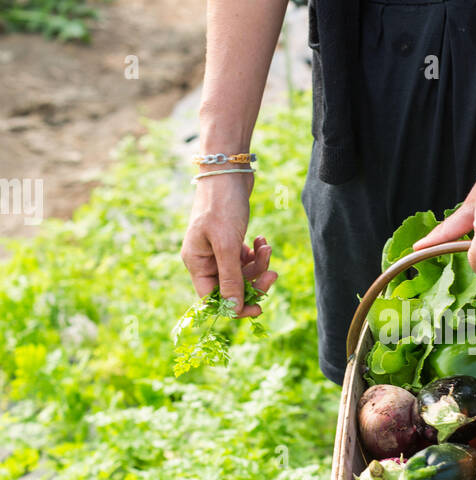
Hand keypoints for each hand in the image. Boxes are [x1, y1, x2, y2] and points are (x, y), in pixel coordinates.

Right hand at [180, 172, 277, 316]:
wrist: (228, 170)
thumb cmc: (222, 206)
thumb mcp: (227, 245)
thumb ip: (230, 278)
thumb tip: (233, 309)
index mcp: (196, 263)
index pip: (212, 299)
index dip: (235, 306)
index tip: (259, 308)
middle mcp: (205, 259)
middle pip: (231, 287)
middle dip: (254, 282)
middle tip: (274, 273)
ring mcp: (217, 250)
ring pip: (242, 272)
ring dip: (258, 264)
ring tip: (267, 247)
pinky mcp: (230, 240)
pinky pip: (245, 258)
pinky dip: (256, 253)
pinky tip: (262, 240)